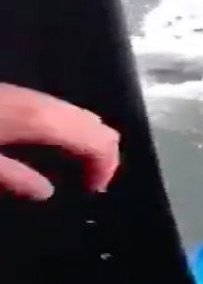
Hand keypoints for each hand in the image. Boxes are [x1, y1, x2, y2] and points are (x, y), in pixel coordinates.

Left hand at [0, 83, 119, 199]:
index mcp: (42, 121)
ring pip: (80, 115)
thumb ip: (14, 177)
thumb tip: (44, 191)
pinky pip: (61, 111)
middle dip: (104, 155)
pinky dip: (71, 130)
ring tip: (76, 167)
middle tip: (92, 181)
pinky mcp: (18, 92)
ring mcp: (32, 94)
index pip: (100, 141)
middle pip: (96, 125)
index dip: (107, 167)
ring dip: (88, 142)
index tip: (94, 190)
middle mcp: (45, 103)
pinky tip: (51, 145)